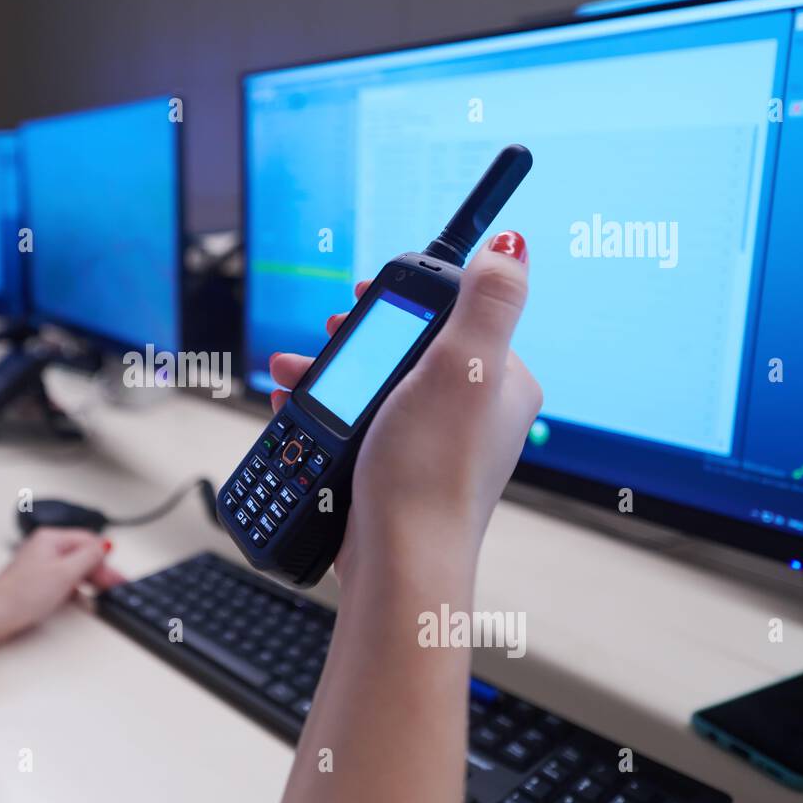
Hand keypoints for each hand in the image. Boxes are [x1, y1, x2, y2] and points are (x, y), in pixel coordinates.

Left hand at [0, 528, 124, 651]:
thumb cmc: (22, 594)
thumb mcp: (65, 573)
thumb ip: (89, 557)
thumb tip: (106, 545)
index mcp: (51, 538)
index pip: (88, 540)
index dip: (105, 557)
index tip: (117, 574)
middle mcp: (45, 548)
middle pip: (81, 554)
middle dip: (100, 570)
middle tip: (115, 587)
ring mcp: (40, 565)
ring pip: (73, 568)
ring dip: (89, 580)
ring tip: (104, 593)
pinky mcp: (36, 582)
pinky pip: (63, 581)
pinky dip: (75, 589)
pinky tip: (83, 599)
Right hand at [268, 231, 541, 590]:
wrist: (397, 558)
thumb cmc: (430, 468)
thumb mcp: (465, 365)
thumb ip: (488, 300)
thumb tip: (514, 245)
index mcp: (502, 381)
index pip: (455, 316)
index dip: (404, 301)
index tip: (361, 294)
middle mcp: (474, 413)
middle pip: (406, 352)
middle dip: (352, 340)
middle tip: (321, 335)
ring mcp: (435, 445)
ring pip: (376, 388)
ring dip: (326, 373)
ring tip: (288, 372)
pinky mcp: (398, 472)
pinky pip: (358, 426)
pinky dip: (323, 413)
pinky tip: (293, 408)